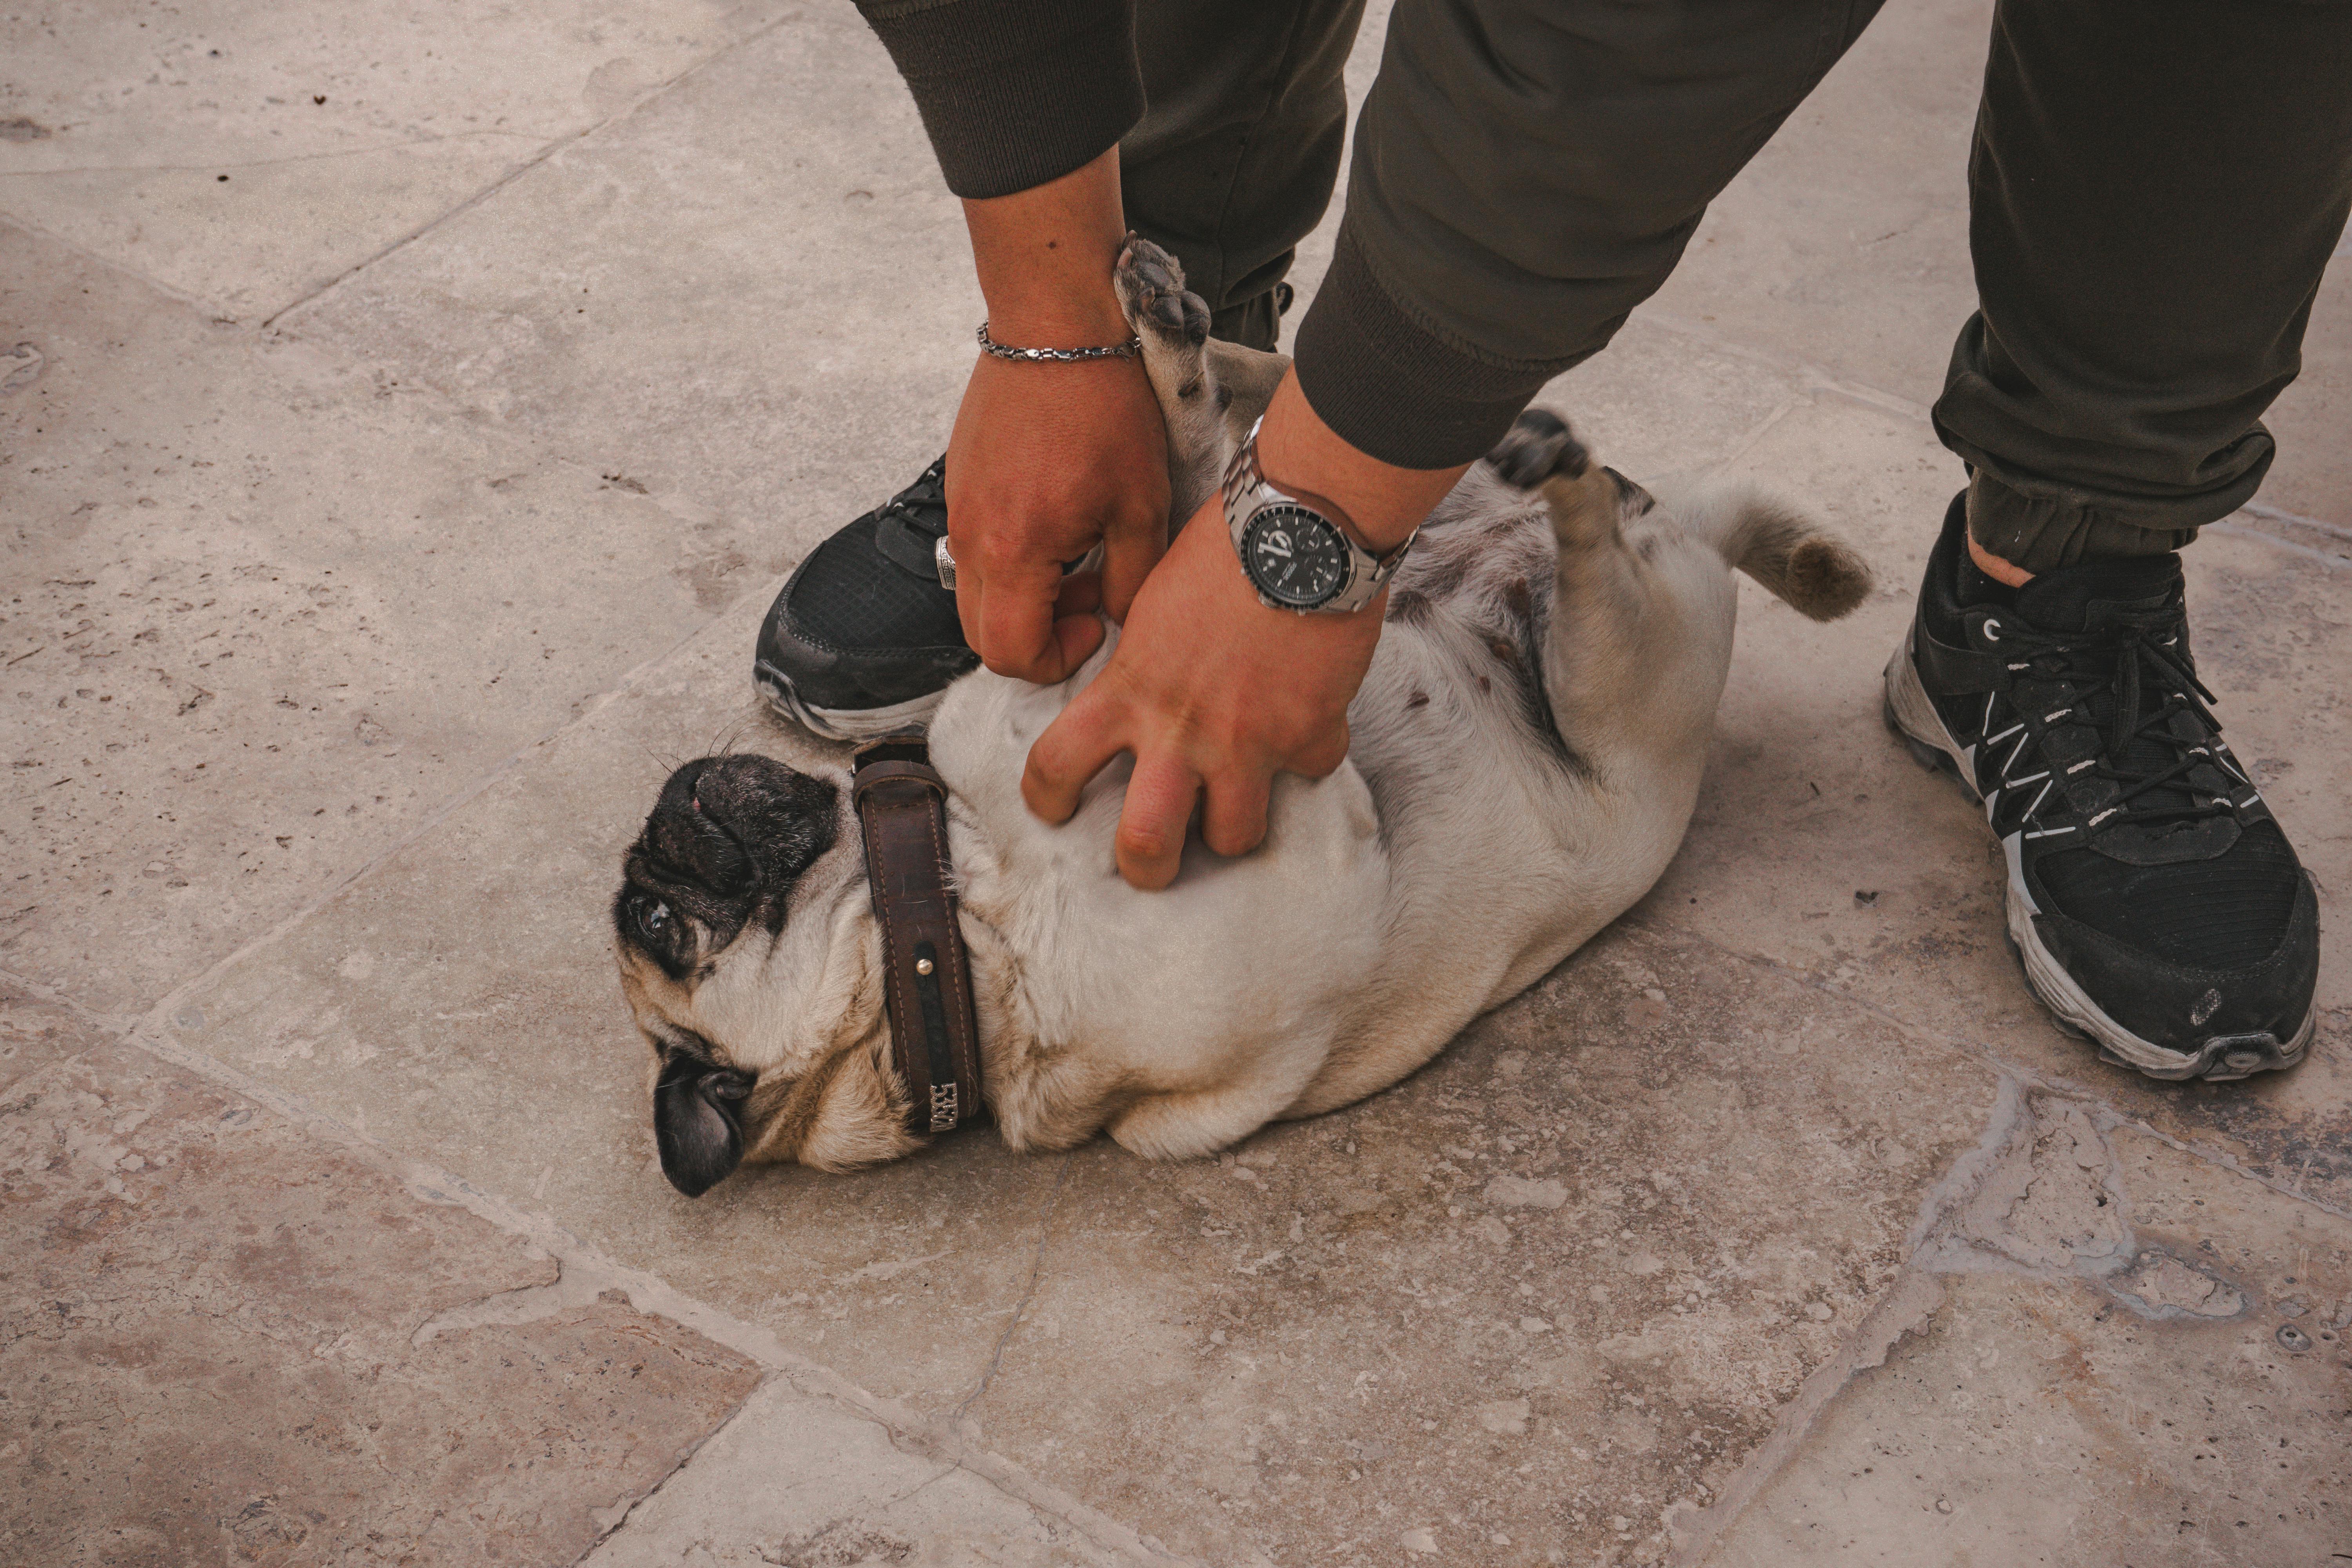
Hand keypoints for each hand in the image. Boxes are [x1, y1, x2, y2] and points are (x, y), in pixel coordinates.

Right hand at [945, 148, 1169, 681]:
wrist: (1056, 328)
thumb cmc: (1107, 410)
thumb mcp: (1141, 504)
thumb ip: (1128, 579)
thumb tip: (1112, 616)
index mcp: (1013, 552)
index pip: (1011, 654)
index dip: (1057, 659)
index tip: (1095, 622)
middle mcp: (970, 538)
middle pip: (982, 635)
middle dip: (1036, 635)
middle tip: (1087, 595)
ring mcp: (957, 509)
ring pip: (976, 592)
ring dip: (1025, 596)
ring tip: (1077, 552)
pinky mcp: (959, 483)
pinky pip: (975, 546)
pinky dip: (1012, 557)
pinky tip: (1057, 515)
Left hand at [1020, 371, 1469, 888]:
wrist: (1301, 530)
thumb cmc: (1223, 550)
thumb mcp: (1155, 608)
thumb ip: (1143, 665)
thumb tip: (1142, 693)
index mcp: (1130, 691)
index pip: (1056, 765)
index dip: (1048, 799)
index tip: (1055, 808)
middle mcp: (1182, 730)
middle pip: (1145, 844)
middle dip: (1145, 869)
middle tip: (1151, 864)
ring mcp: (1249, 743)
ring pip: (1233, 838)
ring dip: (1233, 829)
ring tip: (1235, 810)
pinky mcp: (1310, 736)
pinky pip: (1313, 770)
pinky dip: (1312, 753)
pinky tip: (1311, 724)